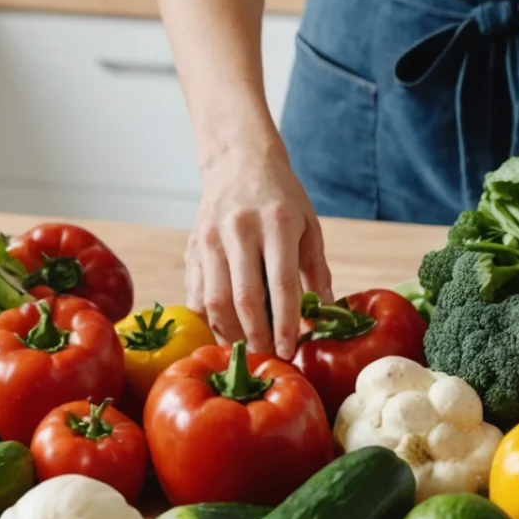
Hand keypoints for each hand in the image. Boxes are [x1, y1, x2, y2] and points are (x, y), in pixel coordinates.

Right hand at [186, 137, 331, 359]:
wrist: (238, 160)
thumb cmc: (281, 195)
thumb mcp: (308, 224)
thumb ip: (316, 268)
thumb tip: (325, 310)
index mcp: (277, 223)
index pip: (282, 284)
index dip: (287, 323)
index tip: (291, 349)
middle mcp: (240, 230)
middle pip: (245, 297)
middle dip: (257, 336)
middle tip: (268, 357)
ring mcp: (211, 239)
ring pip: (215, 300)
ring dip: (230, 333)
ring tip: (246, 350)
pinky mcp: (193, 246)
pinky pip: (196, 292)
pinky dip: (208, 318)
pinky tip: (224, 331)